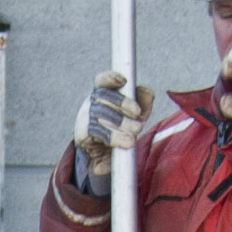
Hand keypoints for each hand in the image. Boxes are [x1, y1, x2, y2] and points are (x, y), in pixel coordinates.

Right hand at [69, 70, 155, 196]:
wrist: (104, 154)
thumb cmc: (121, 126)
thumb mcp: (136, 114)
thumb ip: (144, 102)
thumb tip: (149, 92)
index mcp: (103, 93)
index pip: (102, 80)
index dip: (111, 78)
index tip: (123, 81)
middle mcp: (91, 102)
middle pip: (104, 95)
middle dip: (123, 102)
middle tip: (137, 113)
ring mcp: (85, 117)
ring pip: (101, 113)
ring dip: (121, 122)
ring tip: (136, 131)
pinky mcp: (82, 134)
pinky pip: (97, 132)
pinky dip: (114, 137)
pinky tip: (127, 142)